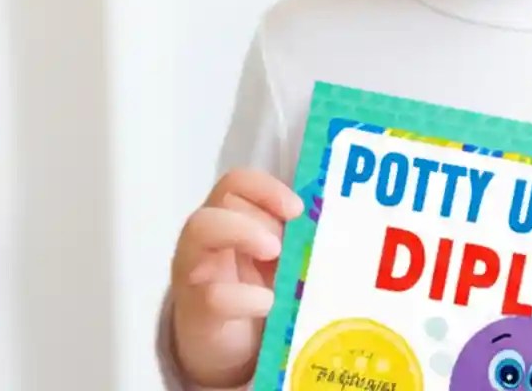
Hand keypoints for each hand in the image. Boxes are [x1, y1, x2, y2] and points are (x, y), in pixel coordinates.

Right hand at [171, 169, 302, 387]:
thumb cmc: (261, 292)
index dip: (266, 188)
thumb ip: (298, 241)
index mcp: (231, 219)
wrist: (234, 349)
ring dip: (241, 232)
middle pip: (223, 199)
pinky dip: (244, 296)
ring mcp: (196, 270)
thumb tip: (335, 229)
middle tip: (284, 242)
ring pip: (200, 228)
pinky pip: (213, 294)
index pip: (238, 183)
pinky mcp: (197, 309)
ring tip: (273, 252)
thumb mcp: (283, 261)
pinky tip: (268, 303)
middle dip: (260, 215)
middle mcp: (208, 237)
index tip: (298, 209)